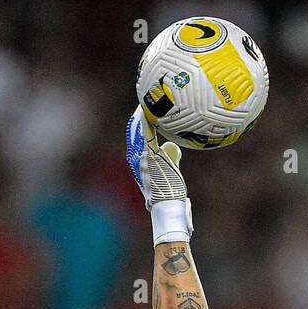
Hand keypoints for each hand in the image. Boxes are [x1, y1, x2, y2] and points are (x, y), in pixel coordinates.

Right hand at [125, 107, 191, 243]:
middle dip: (138, 116)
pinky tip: (148, 109)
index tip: (145, 111)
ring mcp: (141, 157)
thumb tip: (173, 148)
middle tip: (144, 100)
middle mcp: (137, 159)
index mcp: (141, 162)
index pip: (138, 138)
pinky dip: (146, 120)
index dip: (140, 123)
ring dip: (141, 115)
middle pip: (134, 131)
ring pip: (138, 130)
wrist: (167, 207)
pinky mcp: (149, 156)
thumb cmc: (170, 195)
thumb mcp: (170, 173)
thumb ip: (171, 158)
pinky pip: (146, 133)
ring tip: (146, 100)